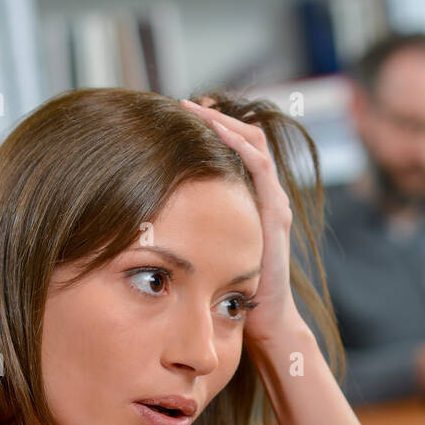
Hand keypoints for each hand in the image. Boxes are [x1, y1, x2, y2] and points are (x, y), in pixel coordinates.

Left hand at [179, 97, 301, 346]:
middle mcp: (267, 196)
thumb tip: (149, 221)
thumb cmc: (233, 293)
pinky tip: (216, 132)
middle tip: (186, 101)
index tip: (182, 114)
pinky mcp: (275, 214)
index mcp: (251, 201)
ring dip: (224, 123)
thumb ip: (193, 232)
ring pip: (254, 145)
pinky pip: (260, 168)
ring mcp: (274, 203)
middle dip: (216, 116)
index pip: (237, 150)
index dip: (213, 128)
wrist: (267, 322)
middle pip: (246, 138)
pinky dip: (238, 145)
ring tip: (196, 108)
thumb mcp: (208, 252)